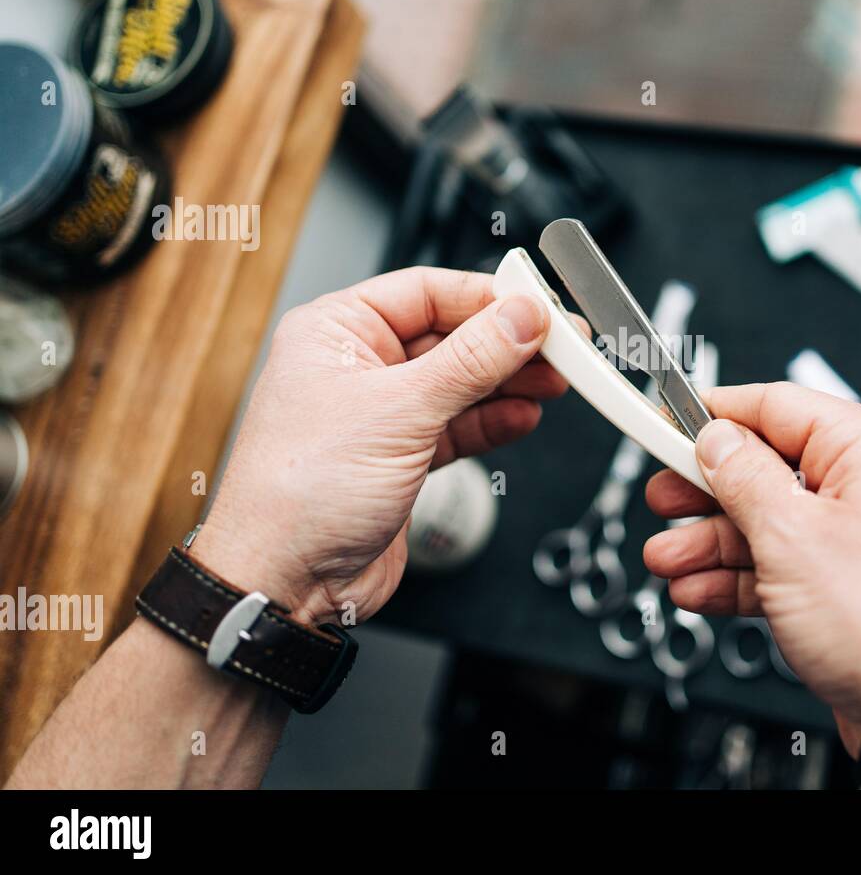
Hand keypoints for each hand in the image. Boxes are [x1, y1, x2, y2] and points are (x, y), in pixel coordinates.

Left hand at [195, 267, 567, 625]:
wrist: (285, 583)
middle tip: (562, 346)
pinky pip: (459, 426)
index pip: (427, 291)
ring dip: (509, 384)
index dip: (487, 297)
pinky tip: (523, 417)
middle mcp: (356, 366)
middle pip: (451, 336)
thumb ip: (470, 361)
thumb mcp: (398, 412)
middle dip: (507, 344)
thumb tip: (520, 317)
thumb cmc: (299, 494)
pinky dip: (493, 422)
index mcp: (336, 331)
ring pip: (461, 383)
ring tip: (554, 382)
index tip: (537, 305)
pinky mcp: (402, 457)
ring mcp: (381, 414)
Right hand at [644, 383, 860, 751]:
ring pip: (771, 524)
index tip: (666, 422)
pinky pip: (786, 567)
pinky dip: (741, 579)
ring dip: (712, 544)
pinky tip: (700, 590)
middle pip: (767, 469)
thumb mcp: (793, 536)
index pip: (775, 406)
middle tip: (662, 498)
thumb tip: (718, 440)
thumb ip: (745, 479)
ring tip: (667, 558)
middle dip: (704, 492)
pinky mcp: (854, 589)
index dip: (713, 415)